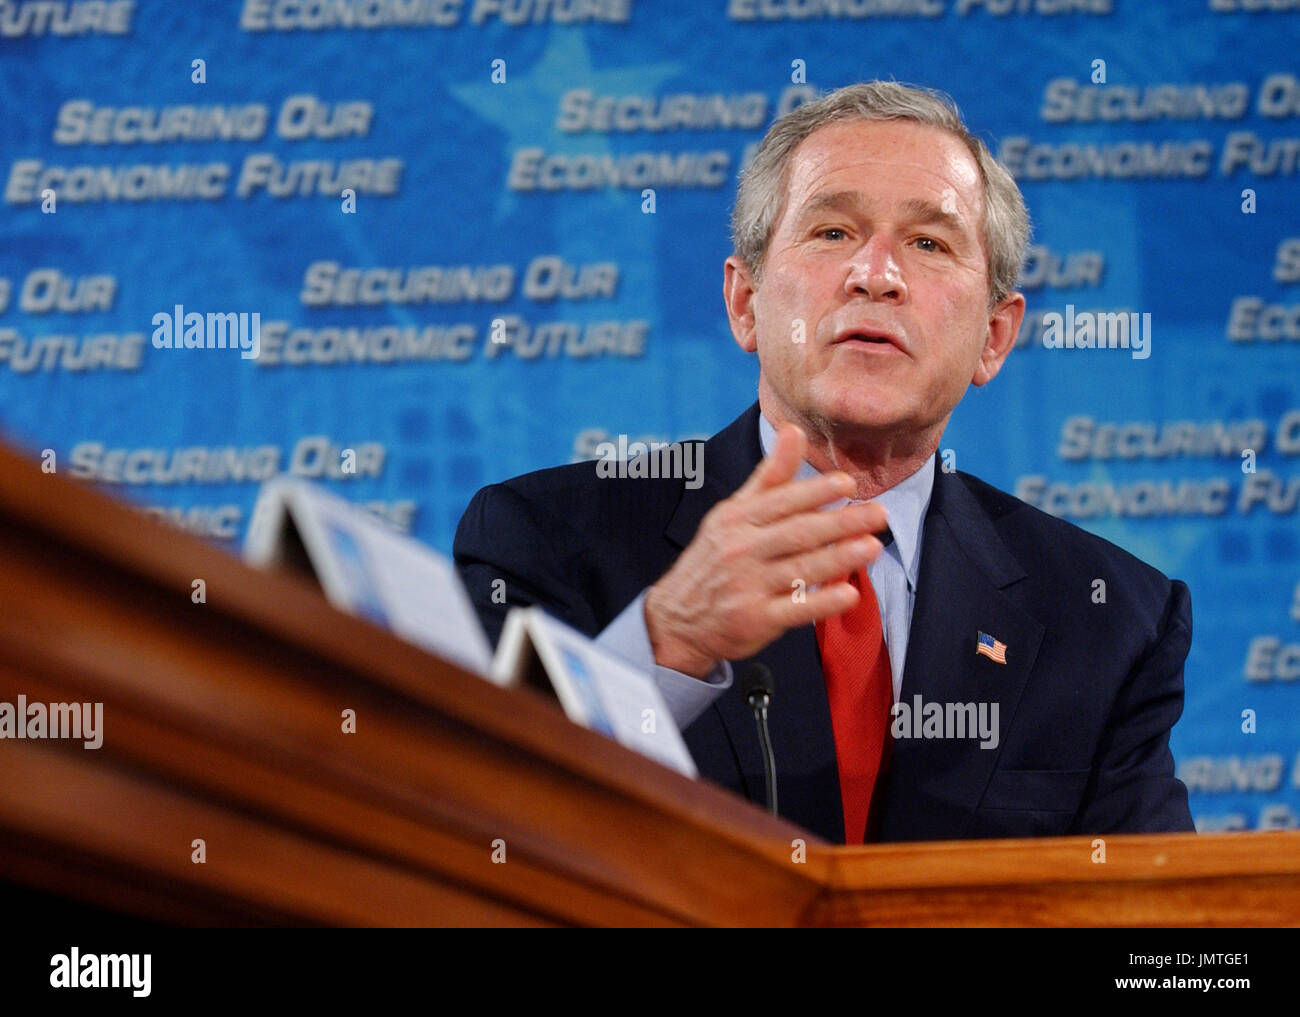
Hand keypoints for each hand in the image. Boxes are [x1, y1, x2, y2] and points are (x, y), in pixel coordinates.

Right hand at [644, 425, 888, 677]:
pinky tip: (849, 594)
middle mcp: (741, 550)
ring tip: (872, 547)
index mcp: (737, 520)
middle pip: (797, 533)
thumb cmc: (715, 559)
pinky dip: (822, 602)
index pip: (781, 501)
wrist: (678, 618)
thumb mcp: (734, 513)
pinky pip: (794, 610)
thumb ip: (770, 475)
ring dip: (839, 558)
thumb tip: (794, 429)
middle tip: (878, 514)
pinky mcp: (755, 620)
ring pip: (800, 569)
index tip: (847, 483)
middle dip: (840, 522)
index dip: (814, 491)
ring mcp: (748, 586)